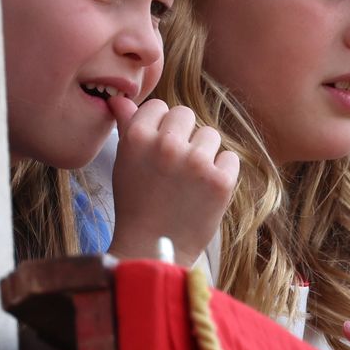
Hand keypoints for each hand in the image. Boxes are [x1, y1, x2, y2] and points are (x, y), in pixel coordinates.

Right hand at [107, 95, 238, 266]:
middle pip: (186, 115)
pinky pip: (230, 158)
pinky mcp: (220, 181)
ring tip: (190, 180)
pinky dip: (222, 172)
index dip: (160, 126)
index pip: (159, 107)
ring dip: (204, 153)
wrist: (153, 250)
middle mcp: (166, 145)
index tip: (158, 148)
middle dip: (183, 136)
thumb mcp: (124, 163)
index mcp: (138, 137)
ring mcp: (196, 163)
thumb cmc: (136, 205)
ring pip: (210, 135)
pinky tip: (205, 190)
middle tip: (176, 165)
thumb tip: (119, 99)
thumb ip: (126, 127)